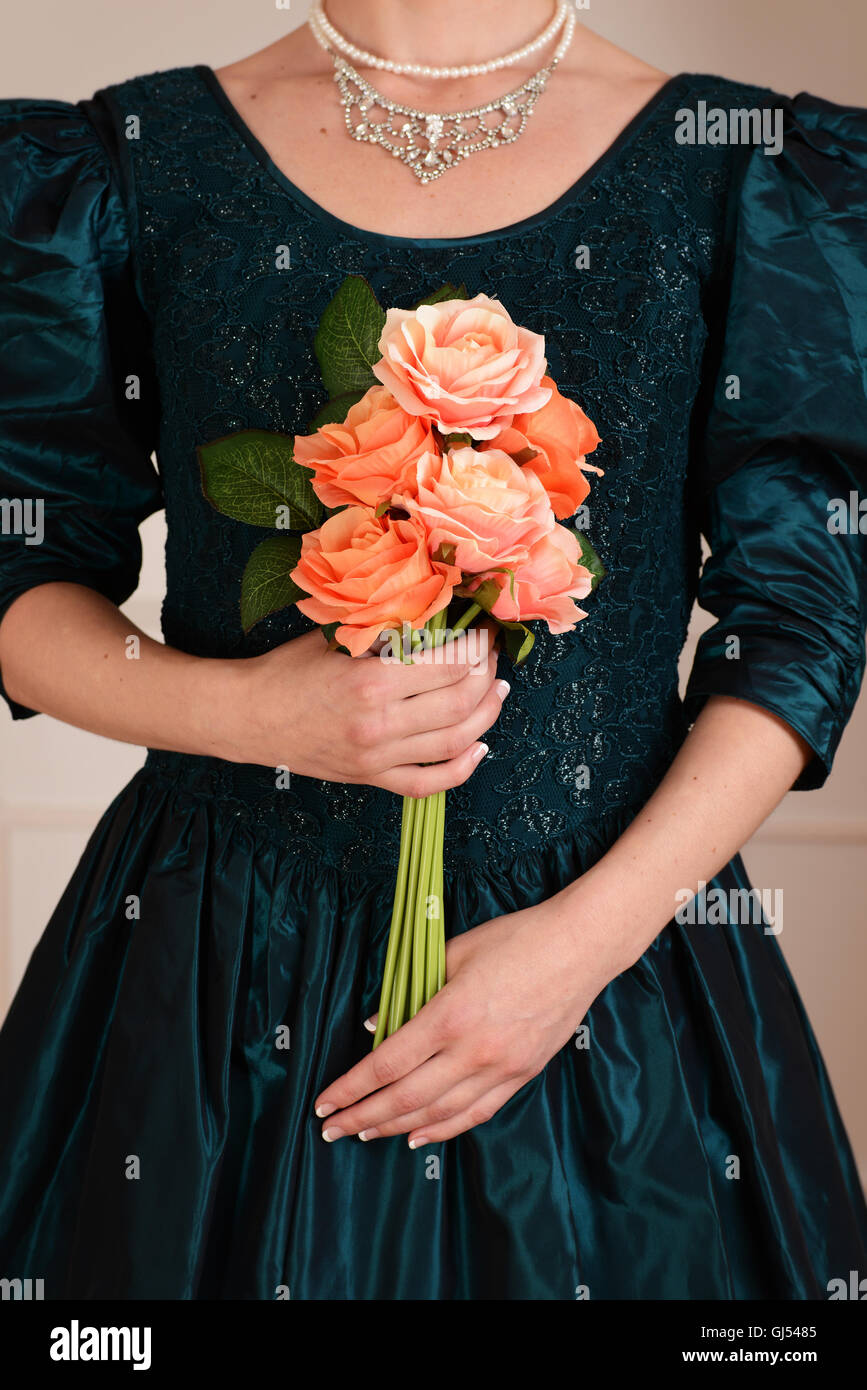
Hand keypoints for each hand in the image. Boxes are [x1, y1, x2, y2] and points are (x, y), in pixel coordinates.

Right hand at [219, 622, 507, 794]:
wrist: (249, 717)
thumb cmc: (288, 671)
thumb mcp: (335, 637)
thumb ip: (384, 629)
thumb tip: (436, 614)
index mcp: (371, 682)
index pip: (448, 664)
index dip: (476, 646)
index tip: (484, 631)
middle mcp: (379, 724)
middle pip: (460, 703)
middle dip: (487, 675)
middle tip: (493, 657)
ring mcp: (377, 756)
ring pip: (454, 742)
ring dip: (486, 716)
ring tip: (497, 693)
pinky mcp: (371, 777)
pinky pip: (427, 782)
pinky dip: (461, 769)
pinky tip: (478, 748)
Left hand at [313, 893, 610, 1145]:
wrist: (580, 947)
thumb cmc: (518, 938)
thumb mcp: (456, 949)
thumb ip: (412, 987)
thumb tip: (378, 1023)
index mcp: (451, 1015)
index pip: (387, 1064)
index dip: (351, 1087)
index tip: (325, 1101)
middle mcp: (474, 1050)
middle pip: (406, 1098)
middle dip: (363, 1116)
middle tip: (332, 1128)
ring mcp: (501, 1068)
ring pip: (438, 1113)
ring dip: (396, 1127)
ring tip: (365, 1132)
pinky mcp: (522, 1075)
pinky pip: (475, 1113)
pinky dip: (442, 1129)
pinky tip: (418, 1136)